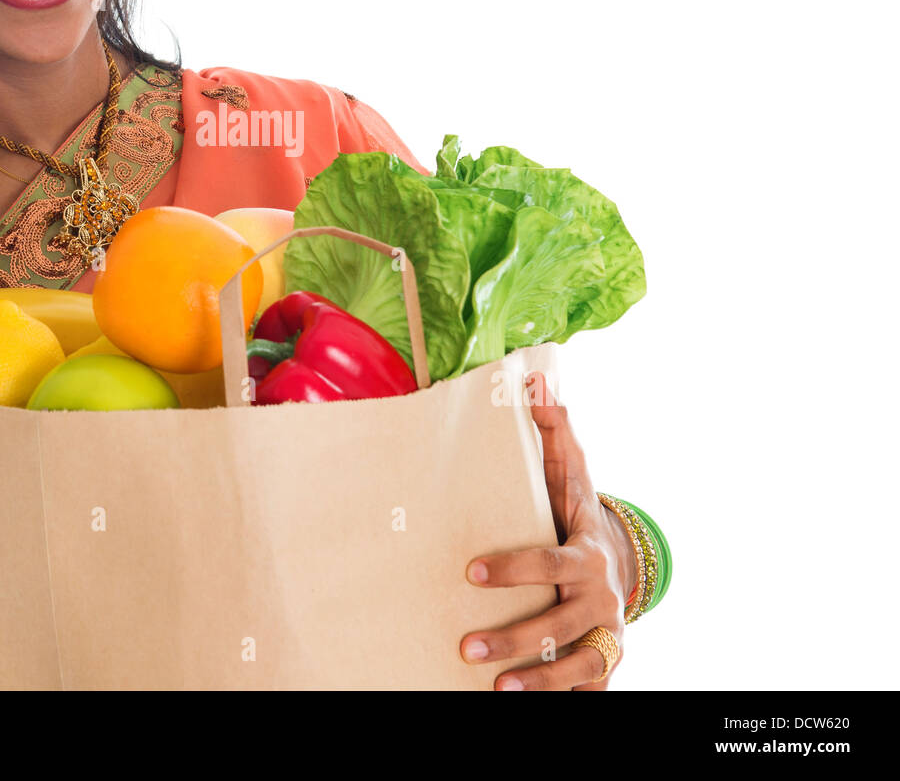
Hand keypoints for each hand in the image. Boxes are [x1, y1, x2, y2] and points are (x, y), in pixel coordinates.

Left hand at [460, 371, 632, 690]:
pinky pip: (586, 688)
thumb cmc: (576, 511)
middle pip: (558, 622)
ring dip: (534, 679)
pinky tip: (520, 705)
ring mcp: (604, 633)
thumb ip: (552, 431)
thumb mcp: (569, 474)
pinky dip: (562, 700)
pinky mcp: (603, 663)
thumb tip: (533, 378)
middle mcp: (599, 596)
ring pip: (573, 664)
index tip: (471, 573)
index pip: (551, 562)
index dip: (514, 567)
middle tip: (465, 644)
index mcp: (587, 551)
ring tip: (491, 685)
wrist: (618, 560)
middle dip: (515, 636)